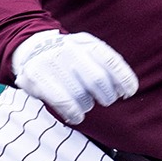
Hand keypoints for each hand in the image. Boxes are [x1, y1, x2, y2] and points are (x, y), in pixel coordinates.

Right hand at [12, 29, 139, 123]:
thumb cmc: (70, 56)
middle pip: (97, 79)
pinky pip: (62, 101)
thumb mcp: (89, 51)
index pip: (110, 60)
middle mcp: (70, 49)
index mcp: (87, 43)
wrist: (33, 47)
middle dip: (107, 96)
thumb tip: (126, 90)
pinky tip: (77, 117)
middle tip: (106, 100)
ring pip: (80, 94)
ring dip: (87, 105)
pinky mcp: (38, 77)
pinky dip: (74, 113)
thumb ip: (107, 66)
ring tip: (85, 105)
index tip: (128, 93)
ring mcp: (52, 62)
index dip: (124, 79)